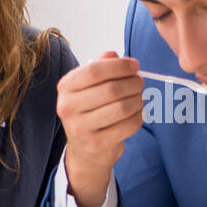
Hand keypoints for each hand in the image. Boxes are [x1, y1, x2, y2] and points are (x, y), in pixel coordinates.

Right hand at [57, 51, 144, 206]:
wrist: (85, 151)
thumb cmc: (90, 111)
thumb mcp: (88, 87)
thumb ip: (100, 66)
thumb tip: (115, 55)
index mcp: (66, 87)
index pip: (94, 70)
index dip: (119, 66)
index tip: (135, 65)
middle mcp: (68, 107)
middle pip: (111, 89)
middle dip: (133, 83)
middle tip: (140, 82)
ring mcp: (81, 128)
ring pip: (122, 108)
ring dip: (138, 100)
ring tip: (139, 98)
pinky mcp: (97, 144)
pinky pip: (128, 125)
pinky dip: (138, 117)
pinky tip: (136, 114)